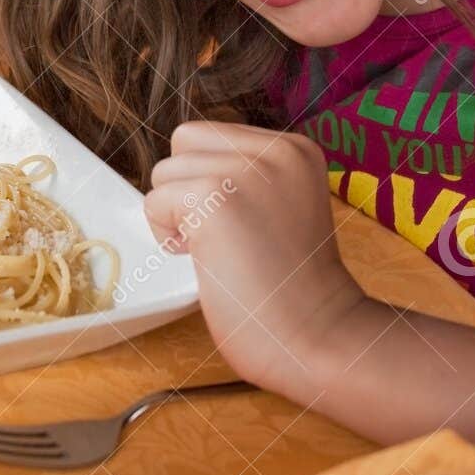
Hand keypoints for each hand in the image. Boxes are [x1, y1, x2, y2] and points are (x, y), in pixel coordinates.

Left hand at [144, 121, 365, 392]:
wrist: (319, 337)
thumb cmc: (293, 292)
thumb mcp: (282, 207)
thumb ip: (248, 178)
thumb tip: (185, 167)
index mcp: (295, 148)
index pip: (213, 136)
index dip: (208, 181)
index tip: (239, 226)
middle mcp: (275, 148)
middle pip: (185, 141)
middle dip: (186, 188)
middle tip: (220, 237)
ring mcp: (245, 170)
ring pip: (165, 171)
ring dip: (175, 216)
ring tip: (217, 251)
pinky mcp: (214, 197)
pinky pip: (155, 200)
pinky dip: (165, 235)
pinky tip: (204, 260)